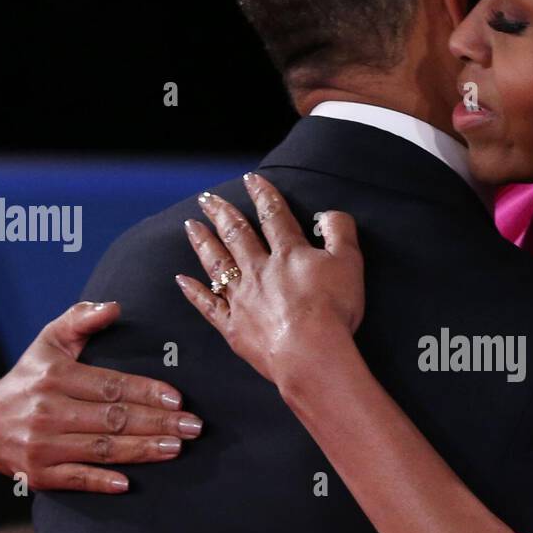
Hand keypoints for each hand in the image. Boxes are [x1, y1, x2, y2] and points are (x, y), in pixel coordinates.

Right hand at [0, 301, 203, 493]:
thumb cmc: (32, 376)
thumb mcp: (49, 342)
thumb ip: (80, 320)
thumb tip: (114, 307)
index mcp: (53, 376)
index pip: (110, 385)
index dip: (146, 392)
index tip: (178, 398)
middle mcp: (45, 410)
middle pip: (113, 418)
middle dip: (157, 423)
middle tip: (193, 427)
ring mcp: (39, 444)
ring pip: (101, 448)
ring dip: (142, 450)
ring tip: (176, 448)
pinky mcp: (35, 473)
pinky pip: (75, 478)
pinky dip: (101, 481)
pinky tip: (129, 483)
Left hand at [176, 173, 363, 396]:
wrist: (310, 352)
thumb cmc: (332, 310)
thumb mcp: (349, 263)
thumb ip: (340, 232)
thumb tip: (331, 214)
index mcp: (288, 254)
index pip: (273, 216)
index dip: (263, 195)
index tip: (250, 180)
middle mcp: (259, 270)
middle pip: (237, 235)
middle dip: (222, 213)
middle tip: (207, 198)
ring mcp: (242, 298)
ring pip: (217, 263)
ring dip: (203, 242)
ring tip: (190, 226)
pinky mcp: (234, 327)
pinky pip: (209, 305)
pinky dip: (194, 292)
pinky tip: (182, 279)